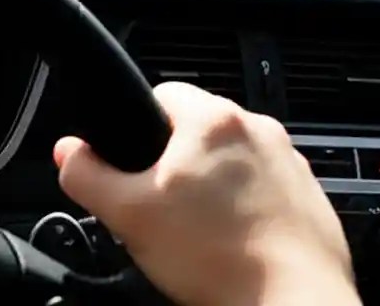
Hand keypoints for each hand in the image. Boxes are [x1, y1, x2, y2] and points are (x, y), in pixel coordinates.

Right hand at [54, 82, 358, 305]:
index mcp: (214, 120)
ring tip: (199, 230)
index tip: (134, 167)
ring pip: (231, 161)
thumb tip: (69, 153)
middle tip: (161, 206)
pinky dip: (246, 208)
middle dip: (175, 162)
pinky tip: (232, 242)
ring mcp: (292, 163)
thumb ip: (86, 175)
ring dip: (213, 184)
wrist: (291, 305)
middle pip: (197, 130)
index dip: (136, 129)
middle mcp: (260, 130)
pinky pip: (265, 189)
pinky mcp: (310, 197)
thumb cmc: (217, 259)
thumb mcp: (126, 215)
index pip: (161, 94)